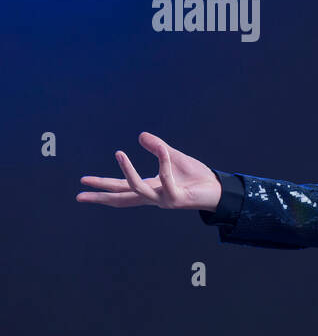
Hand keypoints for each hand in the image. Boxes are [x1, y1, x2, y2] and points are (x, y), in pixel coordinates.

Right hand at [77, 132, 222, 210]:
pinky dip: (164, 163)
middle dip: (101, 196)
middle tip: (79, 195)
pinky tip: (162, 150)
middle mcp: (154, 197)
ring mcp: (164, 200)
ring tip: (119, 153)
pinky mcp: (177, 198)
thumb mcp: (174, 158)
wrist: (220, 189)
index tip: (83, 184)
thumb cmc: (197, 177)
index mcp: (150, 188)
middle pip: (122, 197)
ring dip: (127, 171)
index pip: (122, 188)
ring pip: (139, 189)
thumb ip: (158, 148)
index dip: (103, 186)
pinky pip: (166, 179)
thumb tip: (141, 135)